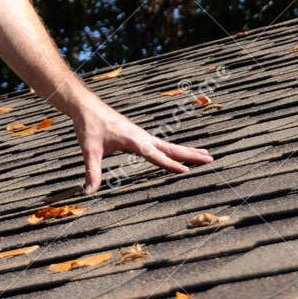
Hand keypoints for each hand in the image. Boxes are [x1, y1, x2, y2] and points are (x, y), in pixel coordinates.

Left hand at [69, 93, 214, 193]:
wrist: (86, 106)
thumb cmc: (88, 126)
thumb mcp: (89, 150)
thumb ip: (92, 172)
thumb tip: (89, 192)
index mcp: (134, 140)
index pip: (157, 155)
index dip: (171, 165)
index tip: (187, 172)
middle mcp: (142, 136)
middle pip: (171, 148)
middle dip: (191, 154)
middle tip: (211, 159)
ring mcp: (142, 134)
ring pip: (169, 145)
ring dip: (187, 150)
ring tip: (205, 154)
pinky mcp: (138, 134)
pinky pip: (161, 143)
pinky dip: (174, 148)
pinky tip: (177, 151)